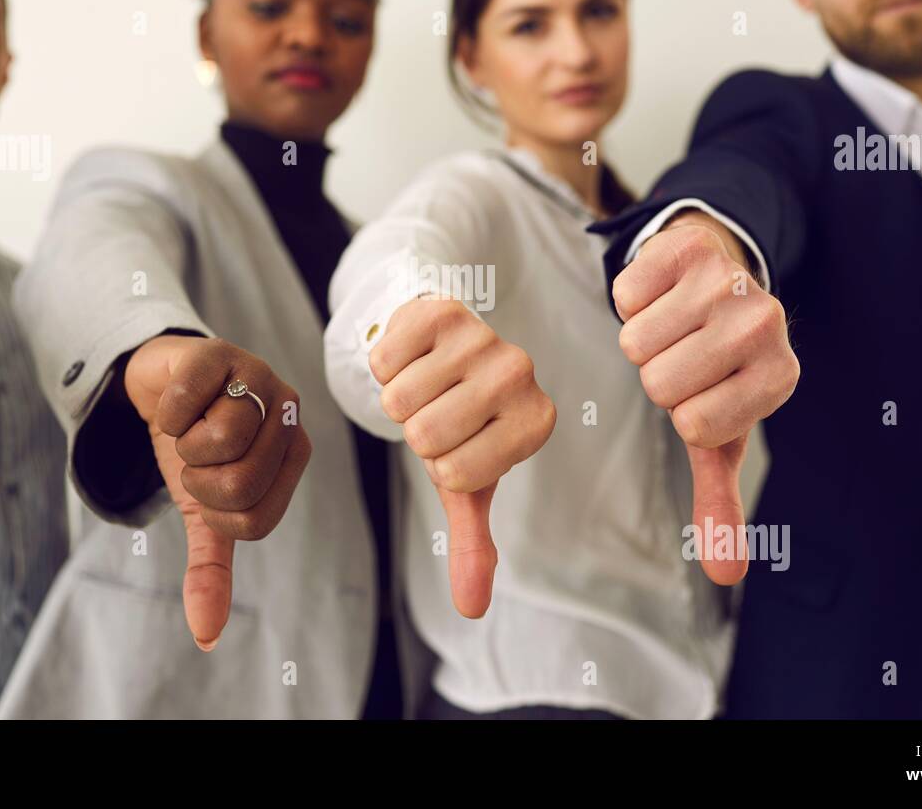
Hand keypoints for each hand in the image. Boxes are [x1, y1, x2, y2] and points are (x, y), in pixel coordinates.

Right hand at [124, 335, 309, 649]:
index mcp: (294, 456)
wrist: (163, 384)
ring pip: (219, 439)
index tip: (205, 488)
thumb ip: (211, 568)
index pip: (254, 519)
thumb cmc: (195, 446)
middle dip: (197, 480)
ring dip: (182, 441)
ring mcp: (258, 376)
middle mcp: (288, 413)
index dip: (214, 514)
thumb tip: (206, 638)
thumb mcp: (201, 512)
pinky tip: (176, 399)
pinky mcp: (219, 352)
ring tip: (188, 425)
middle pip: (241, 483)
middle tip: (193, 456)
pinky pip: (186, 401)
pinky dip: (165, 410)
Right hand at [371, 297, 554, 618]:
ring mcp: (484, 338)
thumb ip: (473, 546)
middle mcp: (521, 376)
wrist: (445, 347)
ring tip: (426, 383)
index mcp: (536, 424)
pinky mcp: (444, 310)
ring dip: (398, 396)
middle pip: (425, 434)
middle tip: (437, 410)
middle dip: (415, 429)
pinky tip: (413, 355)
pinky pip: (385, 359)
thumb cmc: (461, 421)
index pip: (455, 472)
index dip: (440, 462)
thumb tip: (471, 611)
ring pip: (401, 398)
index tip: (458, 441)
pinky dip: (385, 363)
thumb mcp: (466, 483)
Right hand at [614, 214, 797, 584]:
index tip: (703, 393)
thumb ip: (721, 502)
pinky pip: (625, 292)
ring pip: (637, 339)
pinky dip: (630, 299)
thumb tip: (724, 577)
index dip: (682, 413)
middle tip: (683, 357)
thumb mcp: (720, 434)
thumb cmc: (716, 369)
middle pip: (661, 381)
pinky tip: (660, 293)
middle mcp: (766, 323)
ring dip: (642, 337)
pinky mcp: (690, 246)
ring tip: (673, 325)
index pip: (694, 423)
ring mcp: (730, 279)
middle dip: (658, 375)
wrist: (719, 278)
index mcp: (781, 376)